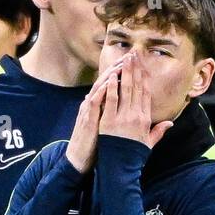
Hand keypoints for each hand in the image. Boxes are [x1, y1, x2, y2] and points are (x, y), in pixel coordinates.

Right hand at [65, 59, 126, 173]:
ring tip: (122, 63)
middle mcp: (93, 103)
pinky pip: (94, 101)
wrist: (78, 159)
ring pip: (100, 87)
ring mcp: (88, 110)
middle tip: (131, 55)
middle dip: (120, 67)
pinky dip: (101, 90)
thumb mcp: (103, 126)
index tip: (136, 63)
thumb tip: (114, 100)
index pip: (112, 84)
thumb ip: (109, 112)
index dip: (123, 73)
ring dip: (110, 74)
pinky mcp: (87, 118)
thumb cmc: (92, 144)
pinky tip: (109, 81)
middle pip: (107, 80)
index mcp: (99, 105)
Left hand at [98, 53, 173, 147]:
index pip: (145, 94)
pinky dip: (112, 86)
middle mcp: (135, 116)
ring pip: (125, 90)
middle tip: (134, 54)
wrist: (120, 168)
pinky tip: (113, 74)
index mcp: (145, 120)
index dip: (143, 78)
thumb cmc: (133, 156)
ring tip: (124, 58)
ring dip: (125, 72)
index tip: (142, 66)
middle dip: (135, 69)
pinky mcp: (110, 120)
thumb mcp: (149, 144)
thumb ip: (158, 132)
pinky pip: (111, 99)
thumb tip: (171, 123)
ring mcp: (122, 117)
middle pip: (136, 87)